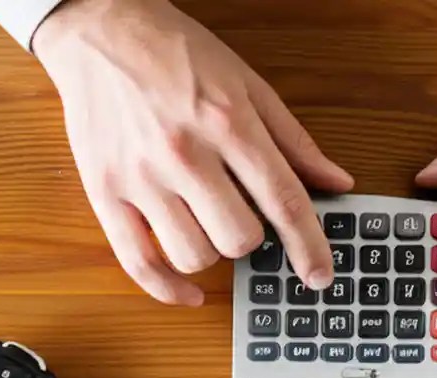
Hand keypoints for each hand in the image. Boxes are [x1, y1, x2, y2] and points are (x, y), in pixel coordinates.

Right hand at [35, 0, 352, 305]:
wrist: (99, 27)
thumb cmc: (176, 52)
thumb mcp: (247, 84)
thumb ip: (293, 140)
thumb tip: (337, 182)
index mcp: (227, 122)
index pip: (282, 200)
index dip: (309, 246)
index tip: (320, 275)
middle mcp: (183, 152)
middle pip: (239, 237)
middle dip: (250, 236)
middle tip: (240, 213)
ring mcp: (139, 176)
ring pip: (194, 255)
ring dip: (210, 251)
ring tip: (204, 222)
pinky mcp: (104, 192)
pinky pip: (138, 263)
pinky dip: (168, 289)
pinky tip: (189, 292)